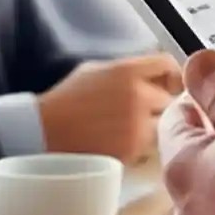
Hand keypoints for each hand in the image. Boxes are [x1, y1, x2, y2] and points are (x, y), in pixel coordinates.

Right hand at [38, 54, 181, 163]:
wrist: (44, 132)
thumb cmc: (67, 99)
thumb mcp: (96, 70)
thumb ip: (128, 70)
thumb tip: (154, 75)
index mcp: (128, 71)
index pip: (167, 64)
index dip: (170, 74)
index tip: (169, 84)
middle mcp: (137, 95)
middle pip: (168, 98)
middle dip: (158, 104)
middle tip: (142, 111)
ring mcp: (136, 125)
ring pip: (161, 125)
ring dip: (151, 126)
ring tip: (127, 128)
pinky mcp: (132, 150)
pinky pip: (148, 146)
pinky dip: (139, 145)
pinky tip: (118, 141)